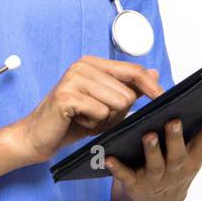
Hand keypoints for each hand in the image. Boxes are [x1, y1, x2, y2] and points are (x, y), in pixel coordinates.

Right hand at [10, 56, 163, 165]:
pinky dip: (94, 124)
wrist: (37, 137)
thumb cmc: (72, 121)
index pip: (133, 70)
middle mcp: (83, 66)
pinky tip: (78, 122)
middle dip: (119, 112)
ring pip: (117, 102)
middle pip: (128, 92)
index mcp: (93, 63)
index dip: (152, 86)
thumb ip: (128, 88)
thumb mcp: (106, 105)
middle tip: (96, 117)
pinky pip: (101, 112)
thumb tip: (153, 73)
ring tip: (86, 119)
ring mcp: (73, 78)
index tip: (164, 99)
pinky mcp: (66, 95)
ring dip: (106, 119)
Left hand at [106, 101, 201, 200]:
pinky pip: (126, 176)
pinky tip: (109, 158)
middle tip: (174, 120)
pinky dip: (118, 168)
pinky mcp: (136, 185)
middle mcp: (177, 168)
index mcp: (193, 156)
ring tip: (148, 135)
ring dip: (152, 150)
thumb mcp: (198, 150)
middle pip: (178, 152)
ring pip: (155, 164)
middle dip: (176, 137)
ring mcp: (156, 178)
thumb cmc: (179, 167)